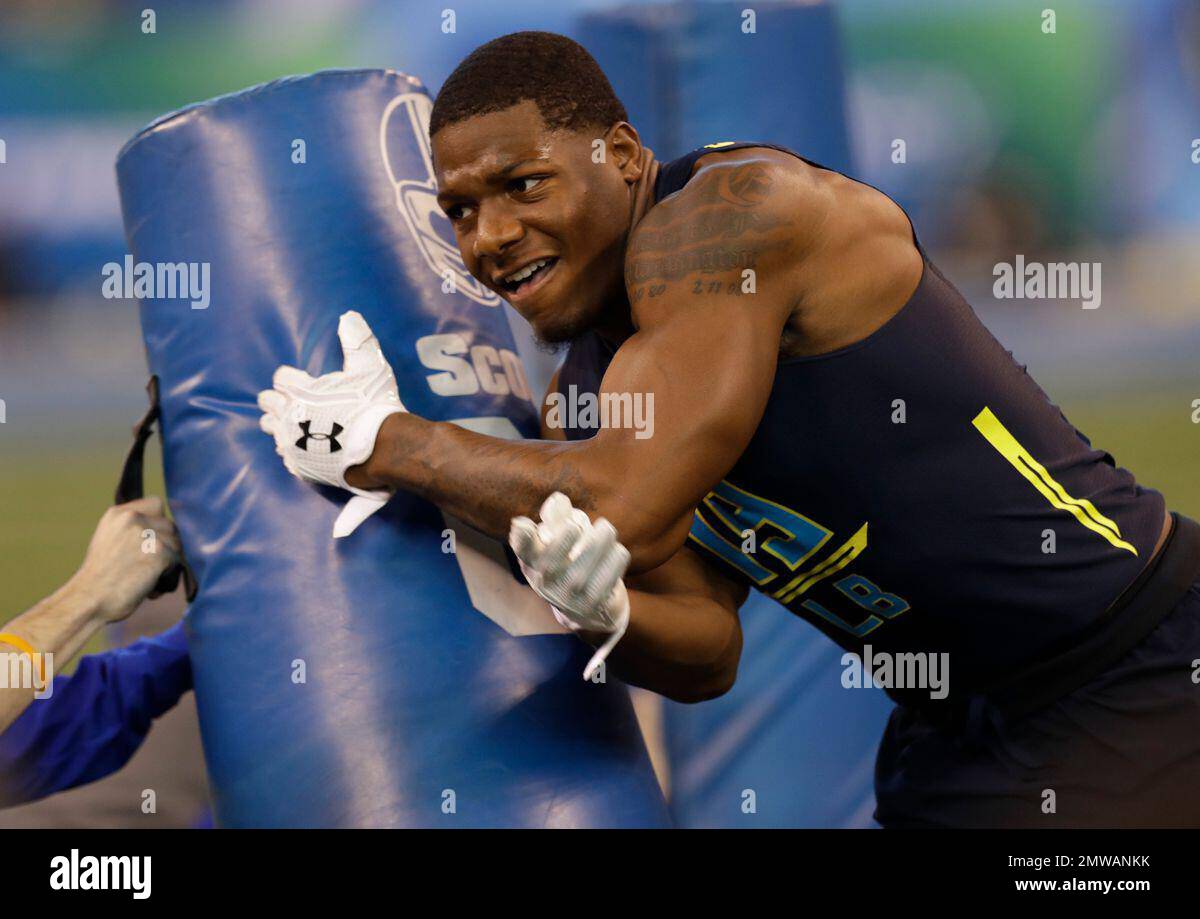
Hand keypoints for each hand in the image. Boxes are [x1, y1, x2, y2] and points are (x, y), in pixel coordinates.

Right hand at [72, 497, 180, 622]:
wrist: (89, 600)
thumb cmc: (101, 578)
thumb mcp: (112, 541)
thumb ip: (134, 530)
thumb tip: (168, 531)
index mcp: (118, 513)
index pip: (156, 504)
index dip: (158, 524)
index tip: (149, 543)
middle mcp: (132, 517)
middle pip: (170, 526)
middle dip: (166, 547)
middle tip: (148, 568)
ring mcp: (146, 534)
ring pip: (177, 545)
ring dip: (169, 564)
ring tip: (147, 581)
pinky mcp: (159, 552)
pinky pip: (178, 563)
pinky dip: (169, 579)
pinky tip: (150, 590)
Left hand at [257, 311, 407, 537]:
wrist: (381, 450)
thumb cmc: (374, 406)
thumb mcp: (370, 367)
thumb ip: (357, 341)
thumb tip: (348, 316)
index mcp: (300, 390)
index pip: (280, 377)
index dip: (292, 377)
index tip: (304, 381)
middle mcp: (288, 415)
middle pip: (267, 402)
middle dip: (278, 399)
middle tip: (297, 402)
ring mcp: (291, 443)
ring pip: (269, 428)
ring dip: (279, 423)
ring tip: (296, 423)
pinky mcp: (298, 465)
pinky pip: (283, 455)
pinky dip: (291, 449)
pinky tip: (305, 447)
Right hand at [509, 492, 630, 680]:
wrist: (591, 610)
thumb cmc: (572, 563)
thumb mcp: (560, 541)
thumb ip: (558, 518)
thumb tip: (558, 499)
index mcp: (534, 563)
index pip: (524, 551)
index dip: (521, 539)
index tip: (522, 523)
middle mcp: (546, 583)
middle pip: (550, 563)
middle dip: (563, 540)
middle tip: (576, 524)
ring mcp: (569, 597)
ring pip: (581, 572)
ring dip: (596, 545)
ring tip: (606, 528)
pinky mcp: (592, 604)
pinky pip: (605, 581)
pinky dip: (614, 562)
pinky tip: (617, 550)